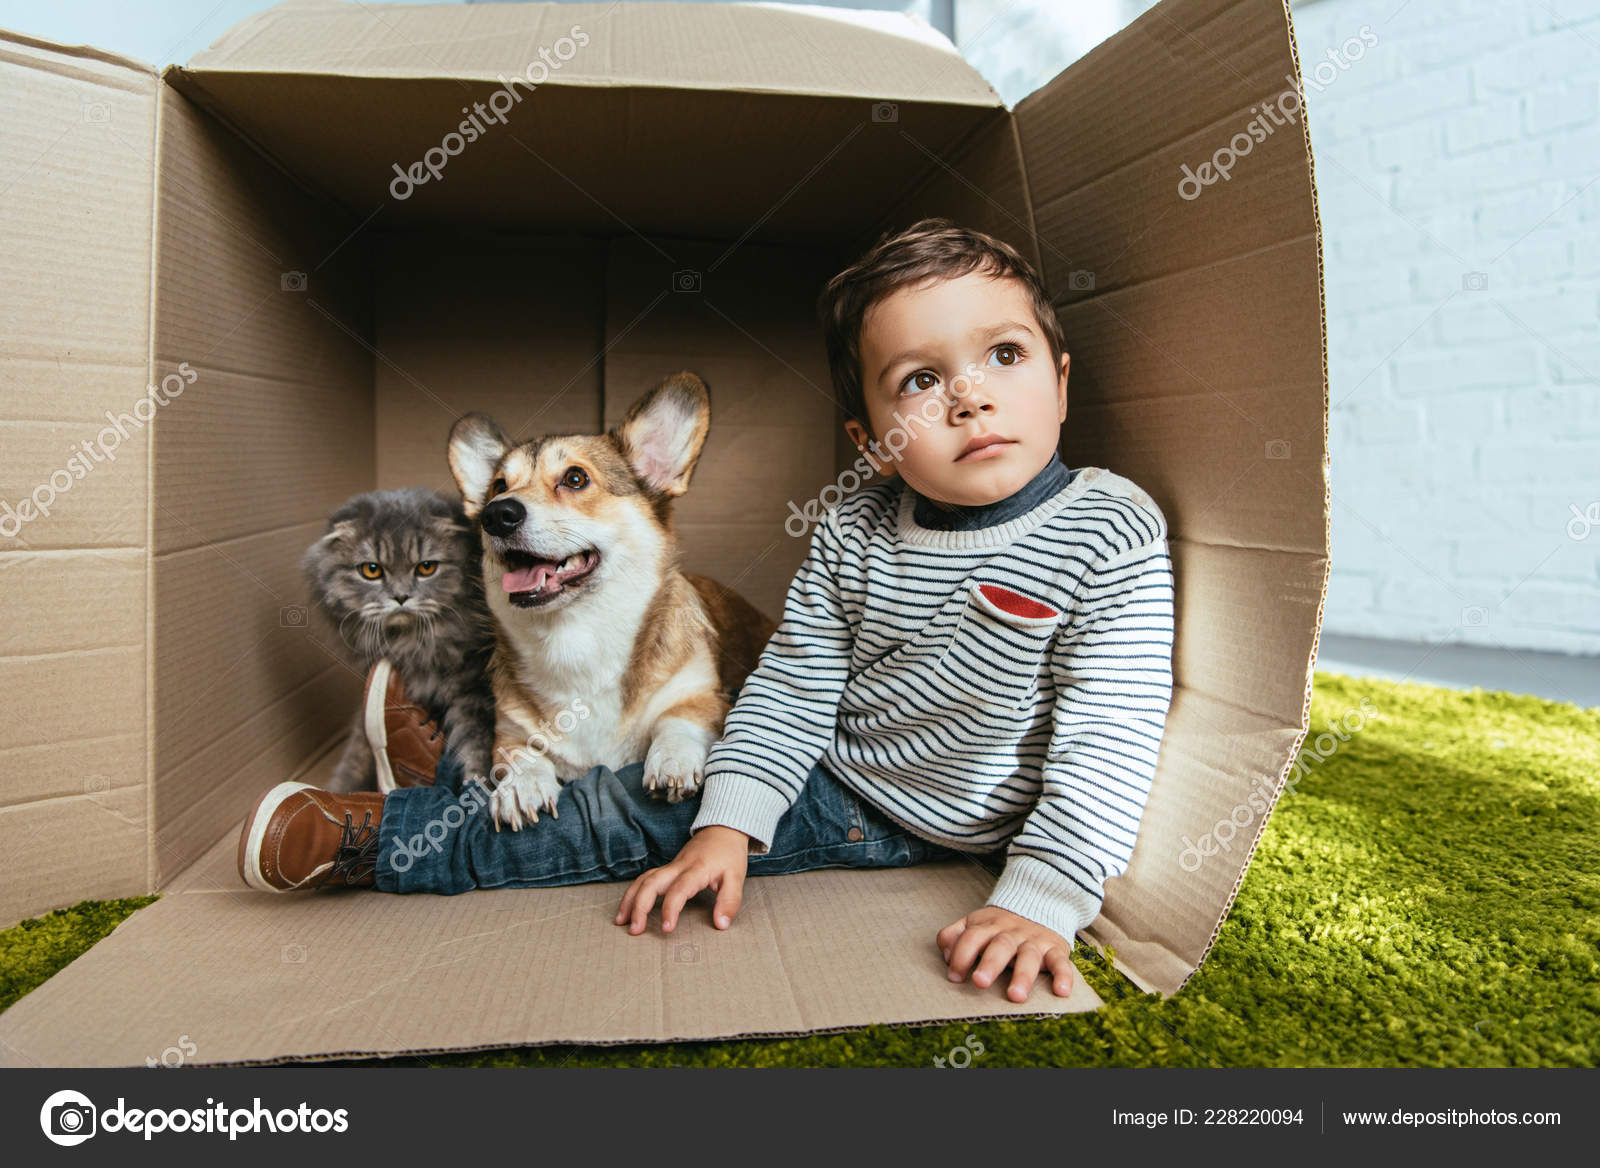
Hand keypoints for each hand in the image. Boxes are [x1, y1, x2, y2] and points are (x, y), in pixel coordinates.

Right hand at [614, 825, 749, 934]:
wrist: (723, 830)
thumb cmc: (729, 855)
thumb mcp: (736, 878)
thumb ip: (730, 901)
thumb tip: (721, 924)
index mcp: (696, 869)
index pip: (678, 890)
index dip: (671, 909)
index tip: (667, 928)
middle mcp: (678, 867)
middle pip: (651, 882)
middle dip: (639, 906)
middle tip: (634, 930)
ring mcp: (670, 866)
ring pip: (643, 879)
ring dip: (630, 899)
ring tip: (621, 921)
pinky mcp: (666, 868)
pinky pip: (645, 878)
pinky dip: (633, 892)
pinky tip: (627, 907)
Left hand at [937, 906, 1075, 1001]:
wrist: (1039, 902)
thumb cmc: (1000, 925)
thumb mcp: (975, 923)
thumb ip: (954, 935)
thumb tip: (945, 955)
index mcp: (988, 927)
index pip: (972, 937)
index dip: (961, 955)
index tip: (954, 977)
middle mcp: (1011, 934)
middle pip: (1000, 946)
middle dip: (990, 964)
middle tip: (980, 982)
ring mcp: (1034, 941)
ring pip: (1029, 956)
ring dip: (1022, 976)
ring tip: (1015, 996)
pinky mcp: (1055, 949)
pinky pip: (1061, 961)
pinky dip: (1063, 976)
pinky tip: (1061, 991)